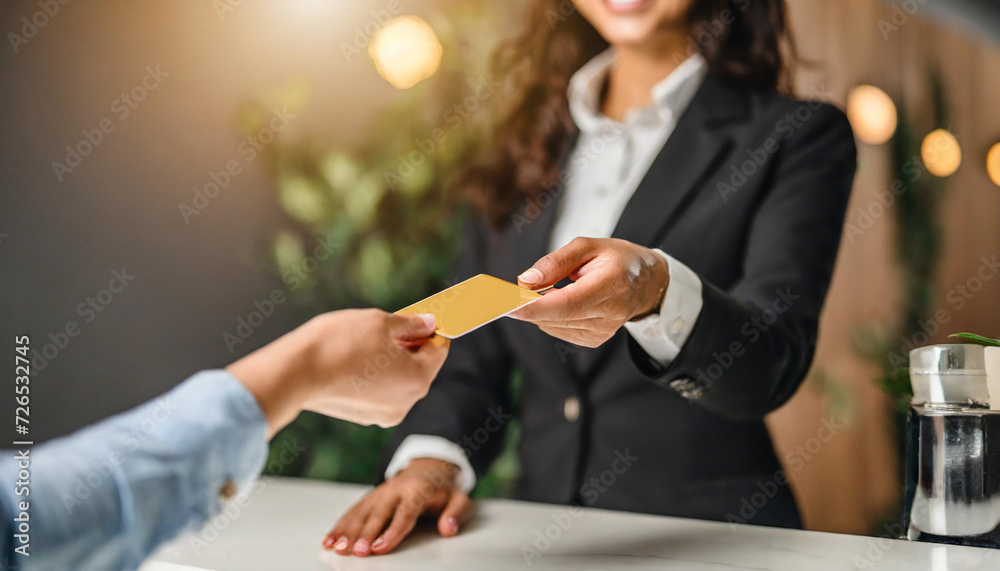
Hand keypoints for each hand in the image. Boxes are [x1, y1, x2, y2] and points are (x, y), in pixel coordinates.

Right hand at [227, 309, 449, 436]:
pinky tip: (357, 359)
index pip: (439, 350)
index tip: (423, 317)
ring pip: (399, 381)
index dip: (432, 330)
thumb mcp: (380, 322)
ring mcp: (384, 414)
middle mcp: (407, 402)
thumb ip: (410, 324)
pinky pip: (380, 391)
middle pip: (420, 368)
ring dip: (392, 361)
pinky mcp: (363, 417)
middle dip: (411, 346)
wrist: (296, 373)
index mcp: (418, 379)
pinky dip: (376, 376)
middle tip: (392, 325)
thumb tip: (429, 323)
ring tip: (369, 341)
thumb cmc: (340, 343)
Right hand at [323, 458, 472, 555]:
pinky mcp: (370, 497)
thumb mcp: (459, 498)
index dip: (392, 531)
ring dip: (348, 531)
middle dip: (365, 534)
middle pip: (378, 514)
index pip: (404, 513)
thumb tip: (449, 529)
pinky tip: (330, 539)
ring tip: (338, 548)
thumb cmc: (443, 490)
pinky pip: (353, 511)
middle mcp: (395, 489)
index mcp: (417, 490)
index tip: (380, 547)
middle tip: (357, 552)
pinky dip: (340, 525)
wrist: (428, 469)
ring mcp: (380, 492)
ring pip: (361, 512)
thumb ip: (456, 514)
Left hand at [511, 237, 668, 346]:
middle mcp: (610, 312)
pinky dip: (552, 316)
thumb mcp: (587, 246)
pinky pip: (559, 330)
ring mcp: (604, 331)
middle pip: (558, 317)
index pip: (568, 303)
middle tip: (514, 291)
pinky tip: (563, 301)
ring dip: (542, 309)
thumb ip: (555, 262)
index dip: (536, 306)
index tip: (509, 304)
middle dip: (530, 305)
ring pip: (554, 325)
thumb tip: (526, 281)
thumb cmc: (617, 259)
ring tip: (554, 288)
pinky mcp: (595, 340)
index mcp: (612, 283)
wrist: (645, 282)